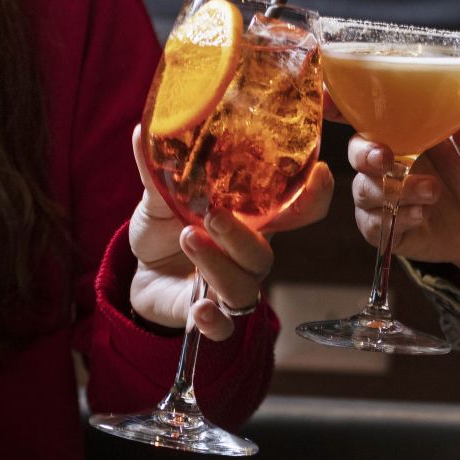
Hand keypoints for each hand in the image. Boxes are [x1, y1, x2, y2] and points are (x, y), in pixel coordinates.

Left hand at [125, 125, 332, 339]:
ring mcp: (231, 288)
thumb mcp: (159, 196)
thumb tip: (142, 131)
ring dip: (218, 266)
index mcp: (249, 219)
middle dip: (241, 236)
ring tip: (188, 240)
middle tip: (212, 214)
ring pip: (245, 289)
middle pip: (265, 254)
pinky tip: (198, 307)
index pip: (295, 212)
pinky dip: (213, 320)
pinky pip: (224, 328)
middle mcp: (247, 256)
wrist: (141, 272)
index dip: (313, 197)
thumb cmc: (165, 228)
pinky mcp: (210, 317)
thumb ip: (158, 170)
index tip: (319, 172)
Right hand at [346, 97, 459, 295]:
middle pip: (355, 151)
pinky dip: (396, 219)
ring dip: (395, 192)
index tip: (326, 98)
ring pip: (364, 191)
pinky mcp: (387, 228)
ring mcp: (384, 194)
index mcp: (402, 128)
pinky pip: (373, 225)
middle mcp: (386, 158)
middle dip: (365, 155)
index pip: (359, 111)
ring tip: (432, 193)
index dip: (336, 102)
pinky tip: (422, 216)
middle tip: (387, 158)